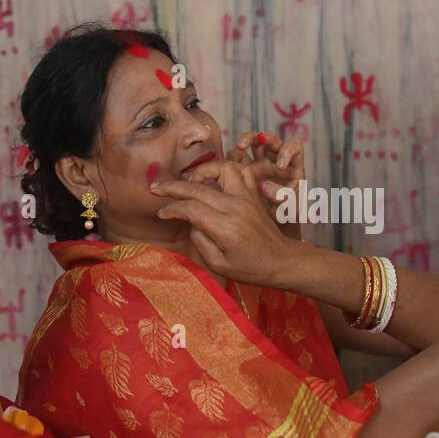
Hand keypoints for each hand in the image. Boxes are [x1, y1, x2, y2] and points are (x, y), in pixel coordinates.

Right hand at [153, 160, 299, 284]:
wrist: (281, 261)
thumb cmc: (250, 268)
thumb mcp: (219, 264)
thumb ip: (200, 241)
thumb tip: (191, 221)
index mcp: (226, 229)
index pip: (191, 208)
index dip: (172, 209)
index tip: (162, 214)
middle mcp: (236, 208)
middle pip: (199, 188)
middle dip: (174, 186)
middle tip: (157, 187)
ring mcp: (247, 198)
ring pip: (223, 169)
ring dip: (203, 171)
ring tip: (190, 180)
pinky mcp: (254, 194)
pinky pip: (241, 171)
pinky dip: (226, 169)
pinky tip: (215, 178)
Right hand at [229, 130, 306, 238]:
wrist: (271, 225)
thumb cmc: (285, 217)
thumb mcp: (289, 211)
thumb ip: (282, 198)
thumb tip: (265, 186)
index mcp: (293, 167)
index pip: (295, 148)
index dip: (288, 151)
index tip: (280, 165)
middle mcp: (277, 161)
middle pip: (271, 140)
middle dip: (263, 139)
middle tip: (253, 145)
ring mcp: (260, 163)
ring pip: (253, 143)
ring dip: (246, 141)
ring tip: (239, 147)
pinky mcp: (245, 168)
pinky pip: (238, 156)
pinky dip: (233, 156)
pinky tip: (229, 163)